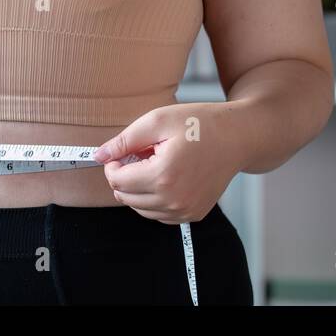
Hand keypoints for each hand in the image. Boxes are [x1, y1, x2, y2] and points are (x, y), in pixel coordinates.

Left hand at [91, 103, 243, 224]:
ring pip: (140, 209)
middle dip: (125, 176)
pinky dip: (154, 199)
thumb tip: (98, 156)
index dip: (113, 164)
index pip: (117, 181)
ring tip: (156, 163)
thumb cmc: (199, 124)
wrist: (237, 137)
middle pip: (125, 197)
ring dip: (138, 188)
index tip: (123, 150)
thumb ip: (124, 140)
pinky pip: (159, 214)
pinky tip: (166, 177)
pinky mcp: (193, 215)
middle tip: (141, 154)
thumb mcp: (158, 120)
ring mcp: (185, 211)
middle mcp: (174, 200)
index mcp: (163, 176)